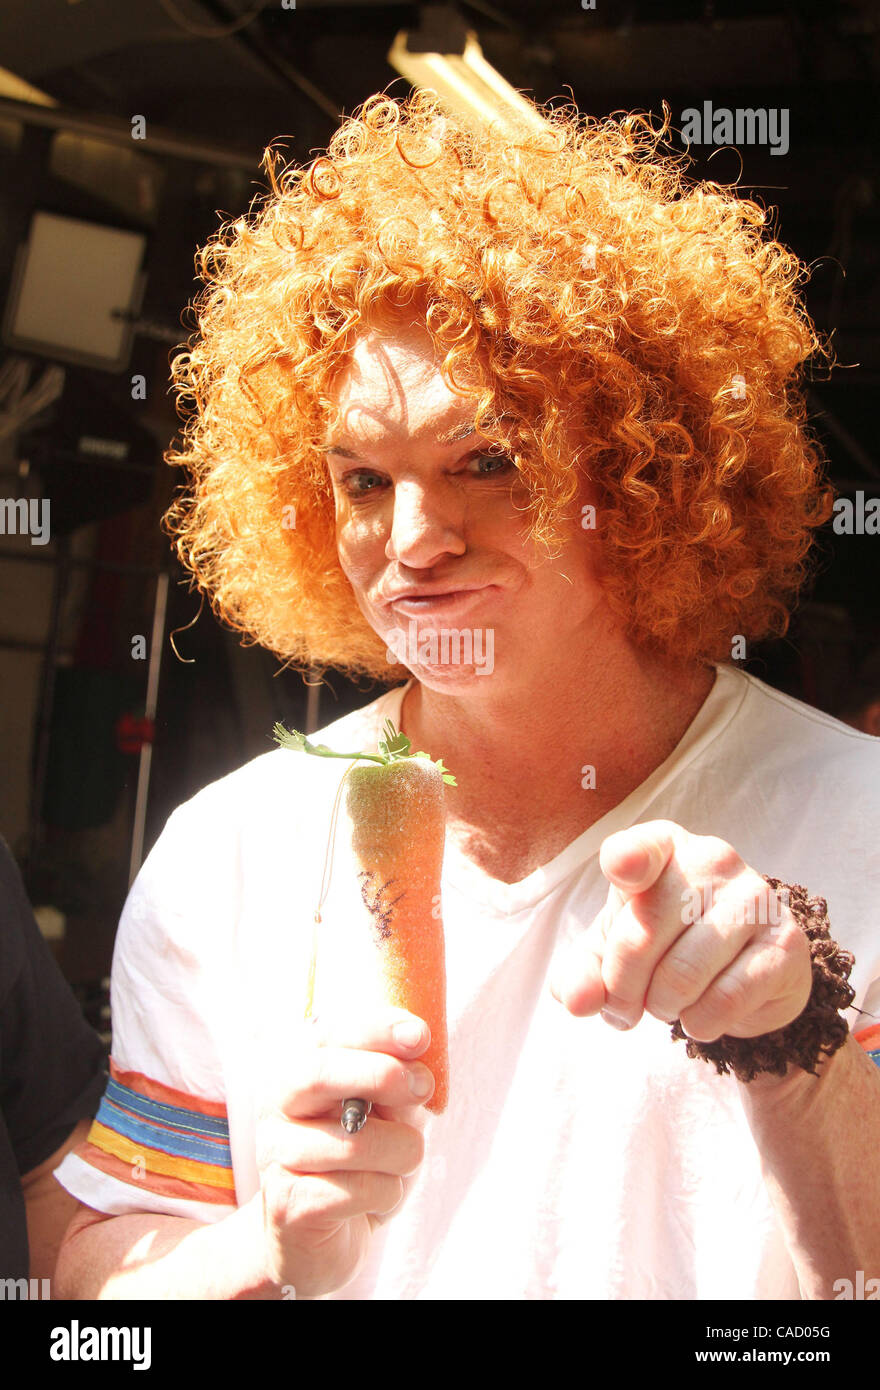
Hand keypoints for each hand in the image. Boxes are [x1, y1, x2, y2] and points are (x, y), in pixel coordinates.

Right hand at [254, 1008, 433, 1297]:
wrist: (319, 1241)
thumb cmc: (358, 1164)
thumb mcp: (382, 1113)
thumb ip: (396, 1081)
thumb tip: (421, 1056)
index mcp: (299, 1071)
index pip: (330, 1034)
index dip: (376, 1029)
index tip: (420, 1035)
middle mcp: (277, 1107)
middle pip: (319, 1074)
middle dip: (380, 1074)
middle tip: (422, 1088)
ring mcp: (276, 1156)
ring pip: (353, 1142)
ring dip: (401, 1152)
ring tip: (402, 1162)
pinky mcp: (288, 1206)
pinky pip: (357, 1190)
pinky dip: (387, 1193)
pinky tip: (378, 1197)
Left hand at [551, 820, 811, 1041]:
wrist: (744, 972)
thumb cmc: (664, 945)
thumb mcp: (611, 953)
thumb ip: (582, 973)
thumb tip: (576, 1002)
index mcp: (664, 848)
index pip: (639, 848)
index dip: (627, 861)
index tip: (622, 871)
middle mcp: (712, 860)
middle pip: (643, 933)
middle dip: (622, 988)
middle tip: (626, 1006)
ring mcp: (755, 898)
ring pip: (684, 973)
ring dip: (662, 1008)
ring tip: (666, 1007)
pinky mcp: (785, 945)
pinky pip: (727, 999)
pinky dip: (700, 1023)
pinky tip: (699, 1017)